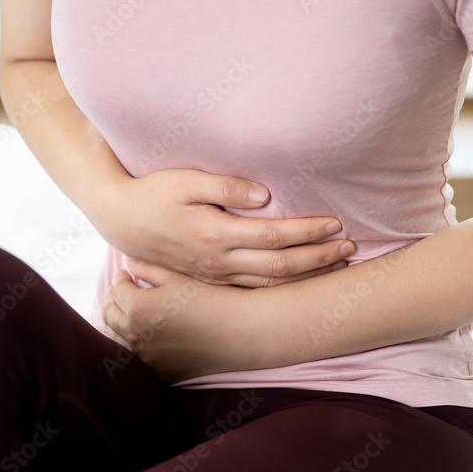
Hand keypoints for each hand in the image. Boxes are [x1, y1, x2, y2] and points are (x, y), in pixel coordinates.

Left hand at [101, 258, 252, 382]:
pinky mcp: (161, 373)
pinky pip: (138, 359)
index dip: (121, 279)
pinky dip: (134, 344)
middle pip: (110, 316)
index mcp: (139, 308)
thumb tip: (130, 264)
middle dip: (113, 300)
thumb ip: (150, 270)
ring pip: (119, 340)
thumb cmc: (215, 299)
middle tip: (120, 292)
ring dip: (119, 324)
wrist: (243, 331)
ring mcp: (148, 359)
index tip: (126, 274)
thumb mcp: (180, 279)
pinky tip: (141, 335)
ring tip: (126, 313)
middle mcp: (137, 337)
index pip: (118, 290)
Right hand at [102, 169, 355, 286]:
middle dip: (318, 259)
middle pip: (280, 268)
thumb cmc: (155, 193)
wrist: (122, 221)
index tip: (335, 223)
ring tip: (336, 265)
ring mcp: (214, 277)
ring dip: (306, 276)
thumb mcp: (186, 181)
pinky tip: (301, 280)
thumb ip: (225, 186)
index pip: (274, 238)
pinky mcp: (211, 282)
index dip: (307, 232)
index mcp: (215, 235)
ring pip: (269, 285)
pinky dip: (282, 288)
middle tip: (350, 248)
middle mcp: (218, 262)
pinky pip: (254, 290)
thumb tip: (264, 194)